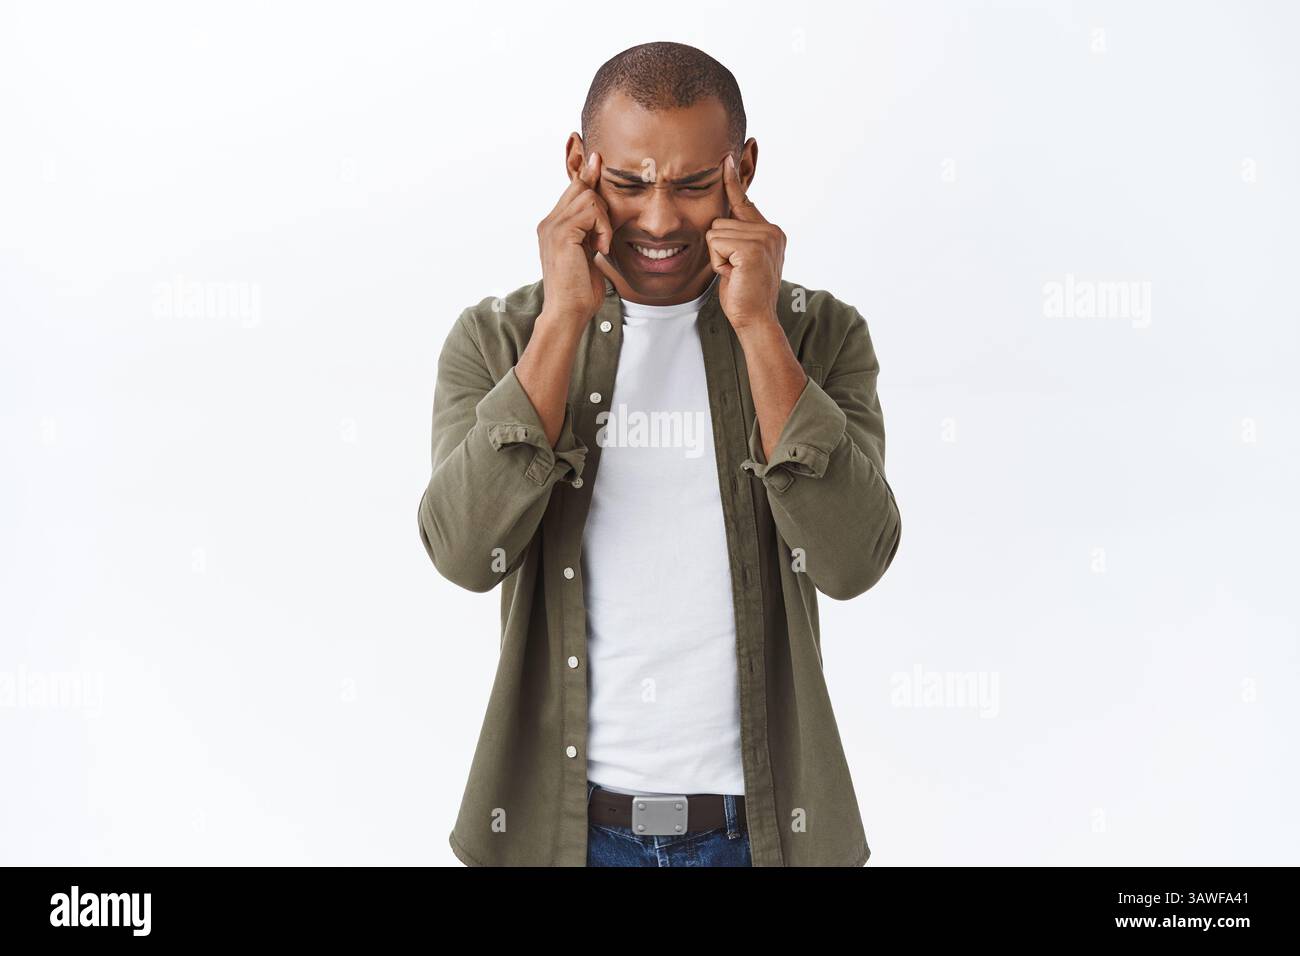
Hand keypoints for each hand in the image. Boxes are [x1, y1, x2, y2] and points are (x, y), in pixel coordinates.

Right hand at [536, 151, 621, 329]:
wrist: (568, 311)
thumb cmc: (580, 291)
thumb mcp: (588, 255)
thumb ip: (590, 234)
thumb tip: (601, 220)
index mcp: (552, 227)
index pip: (573, 191)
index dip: (587, 175)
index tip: (598, 159)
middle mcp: (548, 222)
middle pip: (580, 188)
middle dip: (601, 202)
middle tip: (605, 232)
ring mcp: (552, 226)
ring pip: (588, 196)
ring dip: (603, 220)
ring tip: (601, 246)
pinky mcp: (561, 232)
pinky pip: (591, 210)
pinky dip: (602, 227)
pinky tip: (600, 248)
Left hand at [706, 154, 784, 330]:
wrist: (755, 319)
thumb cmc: (743, 294)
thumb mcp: (739, 260)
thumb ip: (737, 238)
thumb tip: (719, 222)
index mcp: (770, 231)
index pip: (744, 201)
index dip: (733, 181)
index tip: (727, 158)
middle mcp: (771, 230)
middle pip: (721, 219)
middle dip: (718, 247)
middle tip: (734, 270)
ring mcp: (764, 238)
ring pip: (716, 231)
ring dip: (717, 256)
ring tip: (734, 273)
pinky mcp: (752, 248)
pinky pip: (716, 242)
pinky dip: (718, 262)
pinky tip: (733, 275)